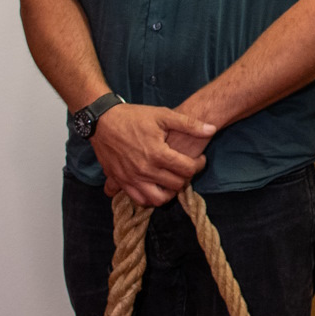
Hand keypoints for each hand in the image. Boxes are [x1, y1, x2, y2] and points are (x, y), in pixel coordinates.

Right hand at [90, 103, 214, 206]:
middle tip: (186, 168)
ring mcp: (131, 178)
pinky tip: (155, 186)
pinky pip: (139, 199)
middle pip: (176, 185)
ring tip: (172, 180)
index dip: (199, 165)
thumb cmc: (134, 116)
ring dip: (169, 192)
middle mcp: (145, 170)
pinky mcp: (120, 182)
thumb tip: (212, 129)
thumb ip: (189, 124)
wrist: (102, 121)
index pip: (188, 169)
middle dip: (186, 178)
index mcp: (158, 154)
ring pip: (158, 199)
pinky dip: (149, 197)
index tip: (199, 159)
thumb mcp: (163, 115)